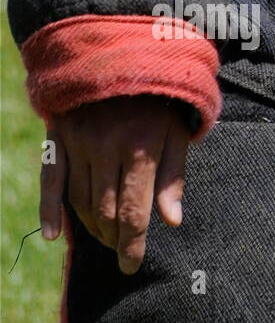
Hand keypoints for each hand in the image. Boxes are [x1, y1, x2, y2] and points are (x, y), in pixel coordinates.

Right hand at [41, 95, 190, 273]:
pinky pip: (50, 181)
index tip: (131, 265)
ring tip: (105, 238)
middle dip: (113, 239)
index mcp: (140, 150)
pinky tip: (53, 235)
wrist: (122, 57)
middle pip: (104, 212)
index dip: (132, 245)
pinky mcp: (57, 137)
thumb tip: (172, 222)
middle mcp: (105, 148)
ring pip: (79, 201)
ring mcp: (77, 143)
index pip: (132, 213)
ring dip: (91, 227)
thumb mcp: (177, 135)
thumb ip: (172, 178)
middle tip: (122, 252)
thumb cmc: (159, 102)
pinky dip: (49, 210)